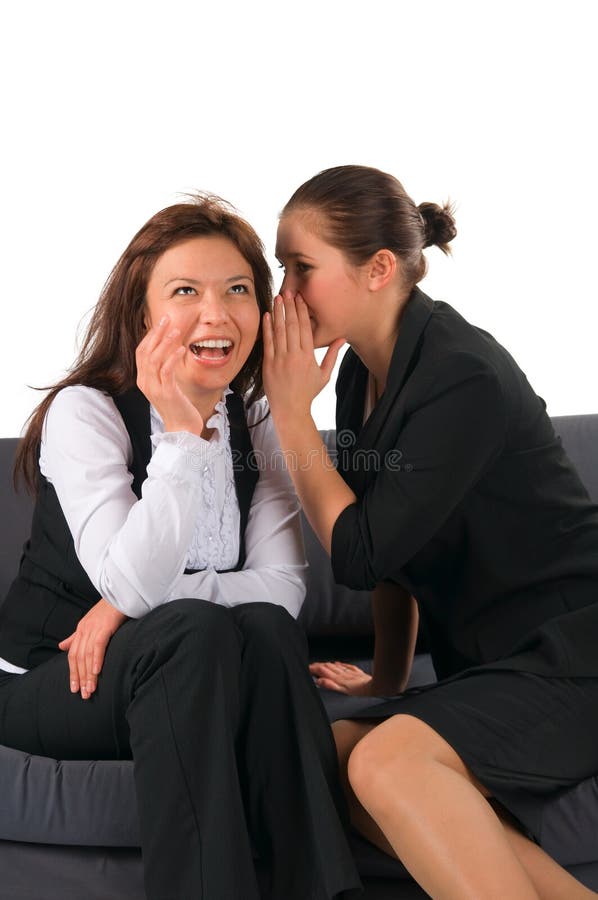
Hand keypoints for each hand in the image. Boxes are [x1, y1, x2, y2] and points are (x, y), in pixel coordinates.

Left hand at [58, 598, 127, 699]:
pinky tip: (97, 672)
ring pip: (87, 655)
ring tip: (91, 689)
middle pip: (78, 658)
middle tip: (83, 694)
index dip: (73, 673)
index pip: (73, 655)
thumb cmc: (110, 609)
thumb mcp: (92, 622)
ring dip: (89, 674)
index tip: (74, 688)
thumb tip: (62, 647)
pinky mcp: (105, 626)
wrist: (122, 592)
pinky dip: (97, 659)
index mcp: (81, 629)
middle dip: (80, 678)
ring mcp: (94, 628)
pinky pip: (98, 646)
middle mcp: (84, 629)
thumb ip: (76, 636)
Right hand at [136, 315, 203, 435]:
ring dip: (165, 343)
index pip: (141, 351)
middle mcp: (145, 382)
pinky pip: (167, 372)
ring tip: (176, 331)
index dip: (150, 335)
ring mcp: (154, 388)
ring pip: (154, 360)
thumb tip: (172, 347)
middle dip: (156, 333)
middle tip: (166, 318)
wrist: (182, 429)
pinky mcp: (166, 394)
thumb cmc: (178, 405)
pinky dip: (173, 358)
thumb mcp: (168, 384)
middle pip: (145, 352)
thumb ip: (165, 368)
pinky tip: (182, 349)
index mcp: (143, 379)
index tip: (161, 321)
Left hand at [263, 293, 344, 422]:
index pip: (305, 328)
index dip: (302, 311)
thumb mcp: (324, 375)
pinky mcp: (269, 364)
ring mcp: (280, 359)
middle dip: (290, 307)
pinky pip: (268, 342)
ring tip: (278, 298)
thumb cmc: (308, 393)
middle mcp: (294, 356)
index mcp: (308, 356)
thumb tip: (342, 338)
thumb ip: (332, 355)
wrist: (290, 409)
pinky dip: (267, 328)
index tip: (300, 298)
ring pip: (279, 331)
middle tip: (288, 291)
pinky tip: (267, 315)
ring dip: (278, 313)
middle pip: (292, 326)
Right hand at [309, 661, 376, 695]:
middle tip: (312, 665)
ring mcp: (351, 673)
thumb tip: (319, 681)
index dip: (315, 669)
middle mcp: (344, 674)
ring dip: (328, 664)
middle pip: (329, 667)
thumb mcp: (343, 691)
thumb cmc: (361, 691)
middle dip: (319, 665)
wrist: (375, 687)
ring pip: (337, 666)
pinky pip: (347, 666)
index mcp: (339, 678)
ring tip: (322, 663)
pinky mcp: (358, 673)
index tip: (308, 668)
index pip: (324, 671)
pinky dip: (341, 664)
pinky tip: (339, 663)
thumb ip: (330, 685)